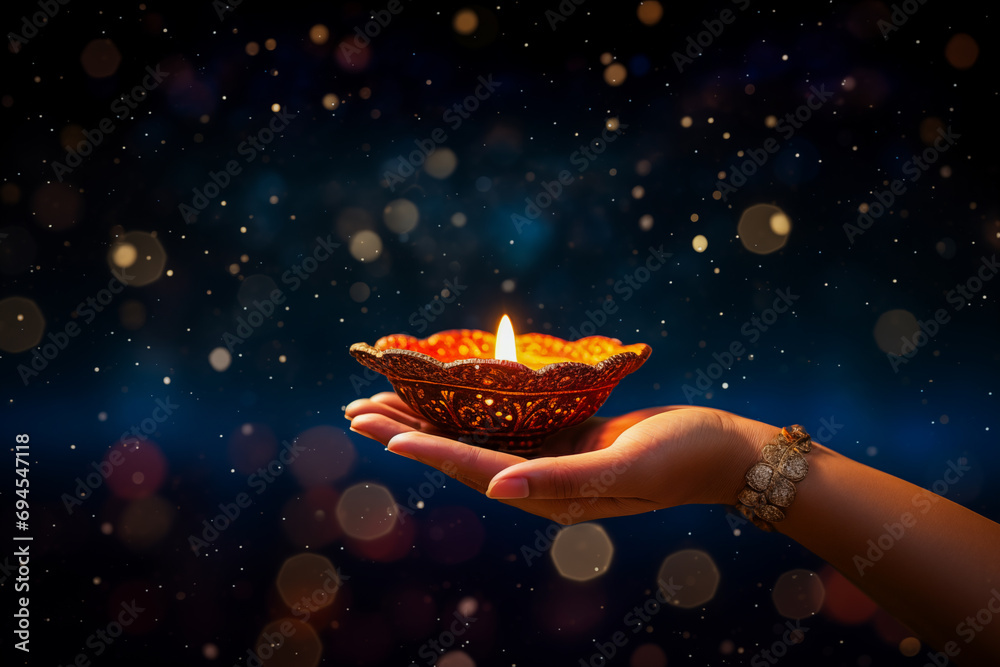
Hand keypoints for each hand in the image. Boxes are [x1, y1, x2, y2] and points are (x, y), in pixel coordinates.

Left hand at [345, 392, 770, 523]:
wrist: (719, 452)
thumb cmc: (679, 458)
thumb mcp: (623, 468)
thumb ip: (562, 480)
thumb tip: (498, 488)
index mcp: (549, 497)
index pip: (474, 471)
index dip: (425, 451)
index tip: (380, 432)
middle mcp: (540, 483)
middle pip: (460, 456)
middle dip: (408, 433)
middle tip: (355, 410)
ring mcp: (549, 460)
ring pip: (475, 438)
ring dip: (427, 420)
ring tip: (381, 402)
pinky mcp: (562, 438)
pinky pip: (504, 424)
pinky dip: (470, 409)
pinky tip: (446, 394)